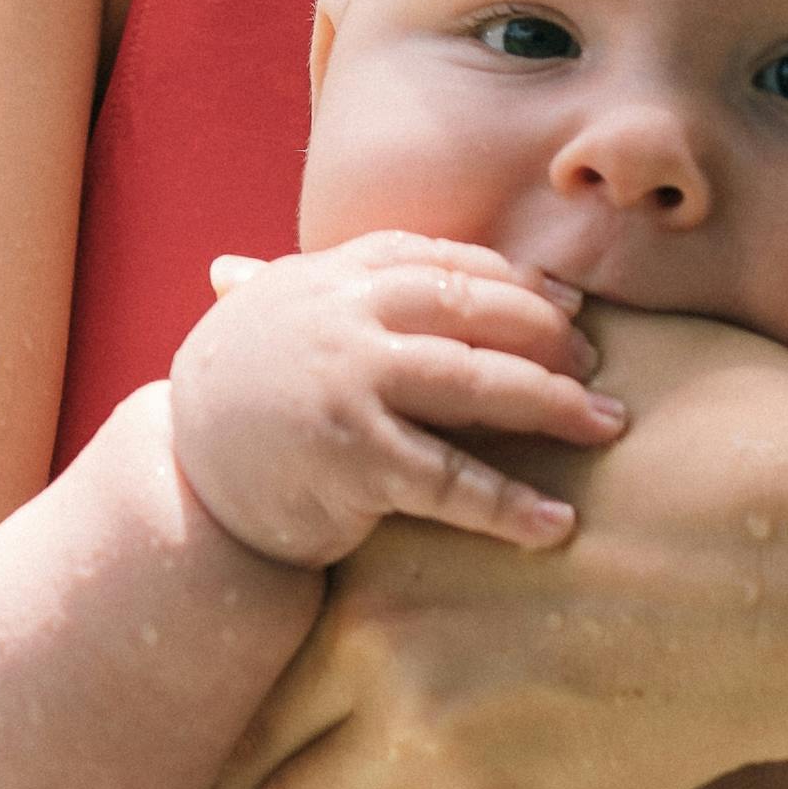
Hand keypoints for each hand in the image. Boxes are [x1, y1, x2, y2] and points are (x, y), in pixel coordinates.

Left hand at [149, 306, 787, 788]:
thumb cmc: (719, 430)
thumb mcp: (564, 347)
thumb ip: (421, 329)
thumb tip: (261, 262)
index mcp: (385, 524)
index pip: (252, 631)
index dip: (195, 690)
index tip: (149, 726)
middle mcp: (375, 632)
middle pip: (242, 746)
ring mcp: (429, 730)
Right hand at [165, 234, 624, 570]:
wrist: (181, 479)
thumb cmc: (246, 392)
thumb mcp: (288, 313)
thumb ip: (359, 283)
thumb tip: (452, 266)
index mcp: (337, 273)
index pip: (451, 264)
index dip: (521, 285)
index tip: (573, 309)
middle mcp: (345, 316)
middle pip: (476, 313)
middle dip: (551, 339)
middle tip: (600, 370)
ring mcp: (350, 385)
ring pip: (477, 384)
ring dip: (554, 404)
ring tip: (606, 425)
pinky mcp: (354, 460)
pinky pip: (451, 479)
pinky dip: (509, 504)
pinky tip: (555, 524)